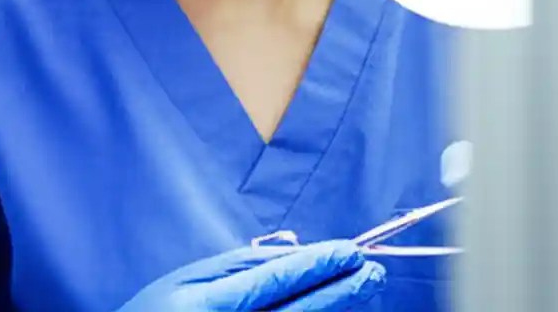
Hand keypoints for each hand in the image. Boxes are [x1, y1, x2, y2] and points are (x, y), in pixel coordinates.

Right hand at [117, 240, 385, 310]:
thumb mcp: (184, 282)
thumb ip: (236, 266)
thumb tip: (294, 253)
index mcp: (205, 306)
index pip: (274, 283)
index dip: (316, 265)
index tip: (349, 250)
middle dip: (342, 291)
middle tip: (373, 270)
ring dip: (338, 311)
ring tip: (363, 287)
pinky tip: (333, 311)